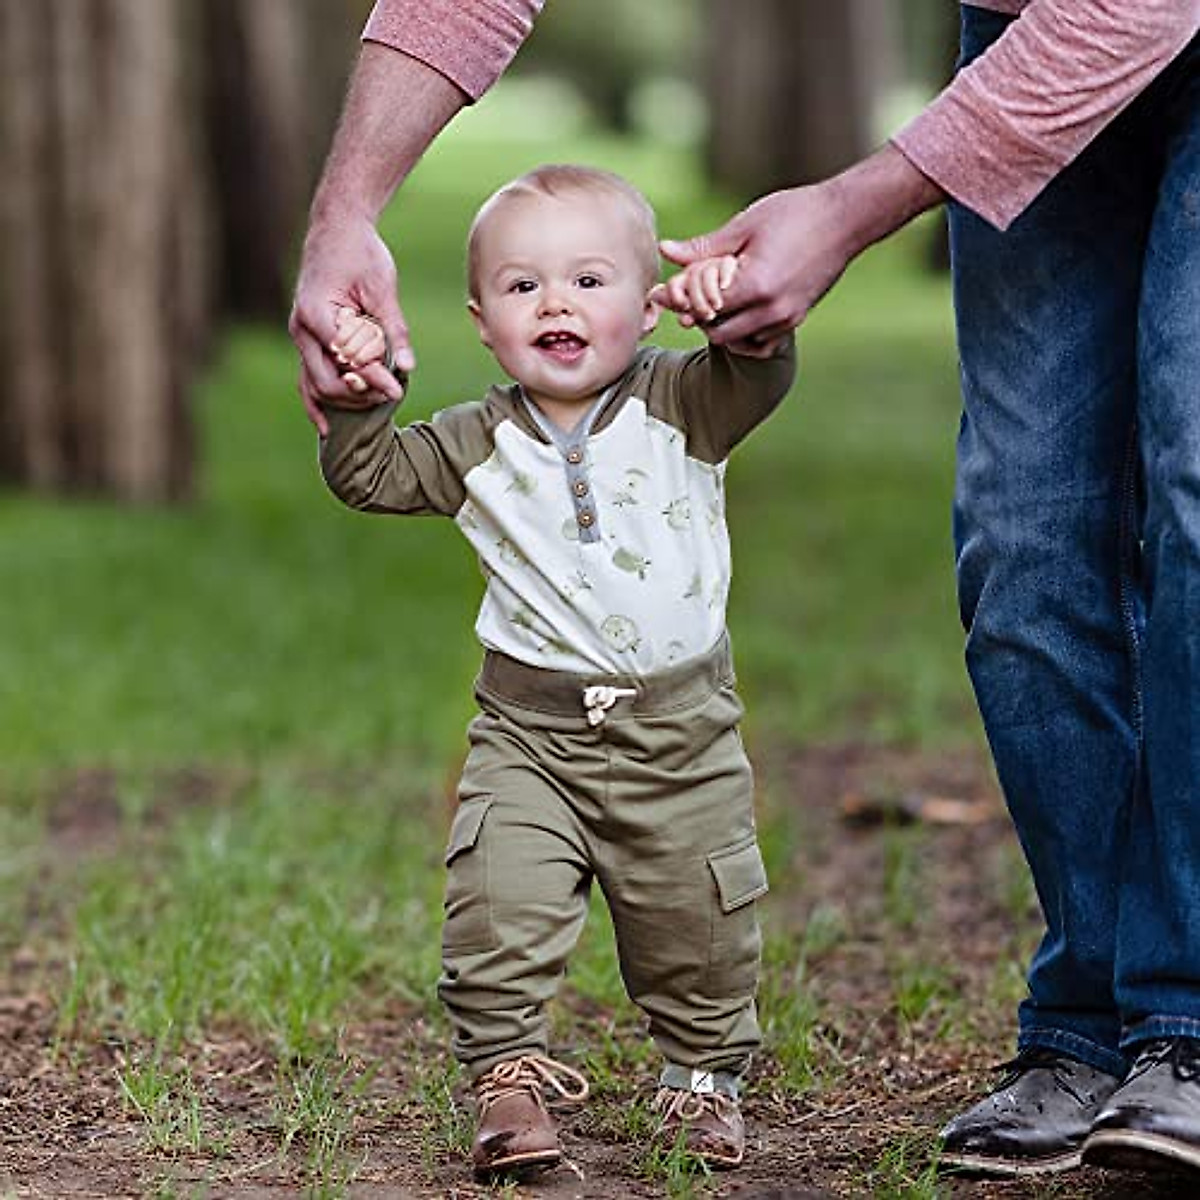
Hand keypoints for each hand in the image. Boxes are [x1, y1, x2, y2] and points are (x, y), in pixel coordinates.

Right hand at [288, 214, 411, 433]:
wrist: (337, 229)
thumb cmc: (361, 253)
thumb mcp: (383, 289)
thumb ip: (394, 329)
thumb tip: (407, 367)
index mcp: (318, 314)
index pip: (346, 360)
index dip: (373, 379)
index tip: (398, 390)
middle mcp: (302, 329)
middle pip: (326, 381)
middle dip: (359, 394)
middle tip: (392, 396)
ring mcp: (301, 336)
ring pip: (314, 385)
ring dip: (344, 400)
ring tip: (375, 404)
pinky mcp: (308, 340)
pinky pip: (307, 378)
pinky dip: (317, 402)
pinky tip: (328, 427)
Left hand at [659, 145, 943, 355]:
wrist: (846, 219)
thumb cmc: (795, 214)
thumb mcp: (744, 225)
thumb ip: (703, 248)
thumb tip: (665, 251)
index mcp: (756, 285)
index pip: (704, 309)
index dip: (683, 301)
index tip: (671, 290)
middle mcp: (772, 310)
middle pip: (717, 332)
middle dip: (699, 317)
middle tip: (691, 296)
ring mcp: (786, 319)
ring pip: (738, 342)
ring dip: (721, 326)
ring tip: (716, 300)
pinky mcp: (796, 320)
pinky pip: (759, 342)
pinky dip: (744, 333)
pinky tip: (739, 309)